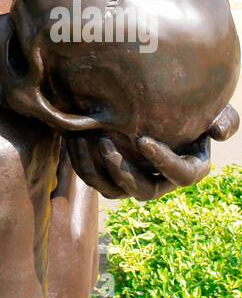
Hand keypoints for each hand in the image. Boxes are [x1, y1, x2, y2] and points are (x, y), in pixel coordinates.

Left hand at [66, 106, 238, 200]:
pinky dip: (80, 161)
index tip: (143, 139)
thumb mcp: (214, 109)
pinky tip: (73, 135)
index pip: (180, 175)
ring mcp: (133, 180)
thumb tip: (218, 132)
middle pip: (142, 191)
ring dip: (95, 168)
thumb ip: (224, 118)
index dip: (163, 161)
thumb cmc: (189, 107)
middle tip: (104, 142)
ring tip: (83, 137)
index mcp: (188, 168)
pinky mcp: (110, 175)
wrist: (153, 106)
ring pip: (112, 189)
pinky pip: (93, 178)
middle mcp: (160, 181)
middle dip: (121, 170)